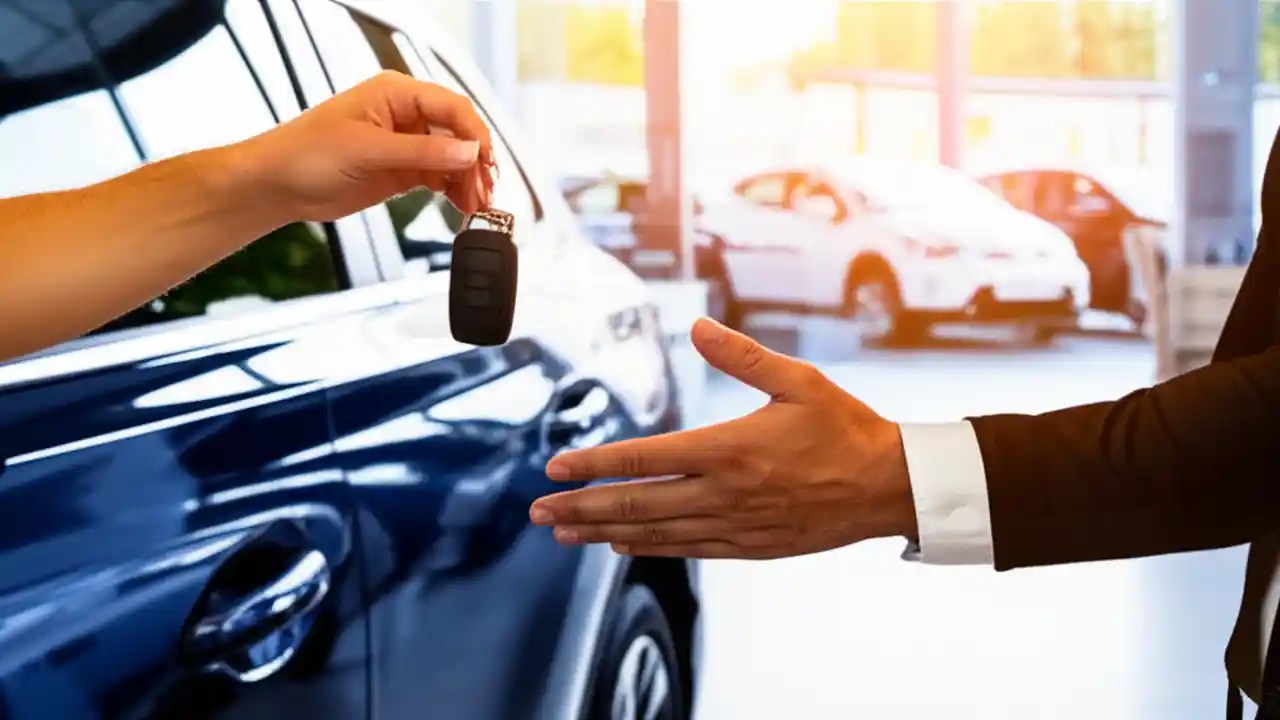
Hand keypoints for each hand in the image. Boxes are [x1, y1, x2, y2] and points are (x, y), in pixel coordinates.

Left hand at [234, 70, 493, 222]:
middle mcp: (405, 115)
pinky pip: (438, 178)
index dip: (475, 134)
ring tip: (477, 207)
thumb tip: (469, 152)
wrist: (277, 186)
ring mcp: (405, 144)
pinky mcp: (401, 171)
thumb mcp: (368, 150)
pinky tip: (462, 205)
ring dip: (468, 181)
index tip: (486, 162)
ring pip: (452, 159)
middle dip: (476, 163)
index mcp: (396, 94)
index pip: (452, 107)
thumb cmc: (307, 154)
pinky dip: (453, 191)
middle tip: (486, 192)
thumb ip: (422, 153)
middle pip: (458, 134)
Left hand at [529, 318, 917, 558]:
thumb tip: (697, 326)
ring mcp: (735, 525)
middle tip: (539, 512)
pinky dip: (649, 548)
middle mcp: (724, 493)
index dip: (593, 464)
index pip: (643, 459)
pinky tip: (622, 546)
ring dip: (604, 532)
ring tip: (564, 533)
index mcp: (729, 449)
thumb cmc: (845, 428)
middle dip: (582, 508)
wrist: (887, 487)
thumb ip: (741, 356)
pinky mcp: (749, 547)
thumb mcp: (798, 381)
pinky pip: (687, 550)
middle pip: (636, 504)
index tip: (556, 468)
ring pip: (655, 534)